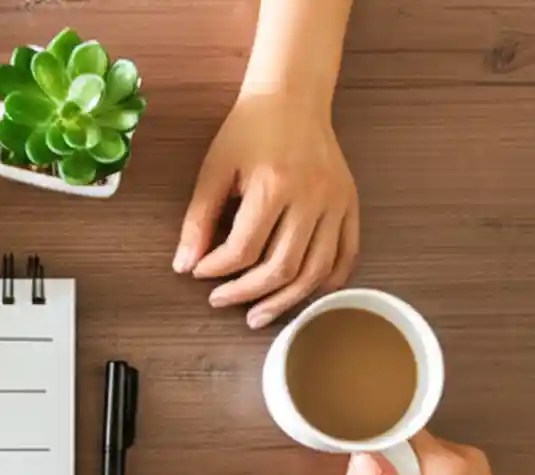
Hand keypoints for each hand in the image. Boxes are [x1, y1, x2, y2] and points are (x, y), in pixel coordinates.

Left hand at [175, 91, 358, 328]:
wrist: (293, 97)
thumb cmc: (249, 131)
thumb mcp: (214, 169)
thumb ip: (198, 220)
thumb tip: (184, 266)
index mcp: (273, 186)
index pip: (243, 250)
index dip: (217, 270)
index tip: (200, 274)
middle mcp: (311, 197)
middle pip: (281, 268)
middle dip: (247, 293)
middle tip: (222, 301)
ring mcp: (336, 203)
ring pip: (315, 271)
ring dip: (285, 301)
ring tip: (259, 315)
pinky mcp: (350, 205)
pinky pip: (346, 256)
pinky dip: (325, 283)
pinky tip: (302, 295)